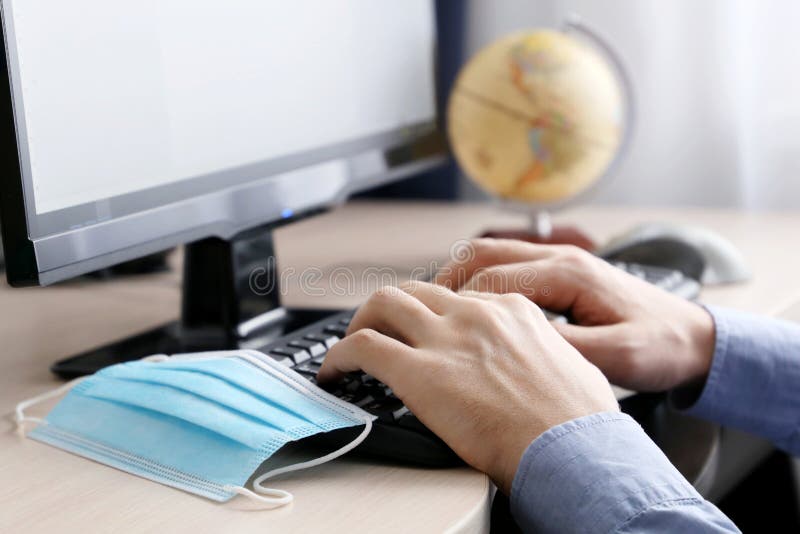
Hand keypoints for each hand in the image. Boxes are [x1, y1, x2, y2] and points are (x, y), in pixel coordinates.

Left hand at [317, 282, 617, 493]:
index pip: (457, 297)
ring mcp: (445, 339)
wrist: (573, 452)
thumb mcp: (574, 366)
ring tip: (352, 346)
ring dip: (361, 321)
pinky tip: (334, 371)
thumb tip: (538, 362)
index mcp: (513, 310)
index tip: (423, 331)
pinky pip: (362, 348)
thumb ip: (546, 352)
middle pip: (415, 291)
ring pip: (383, 304)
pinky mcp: (419, 371)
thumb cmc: (580, 423)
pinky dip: (339, 355)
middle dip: (392, 309)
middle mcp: (475, 315)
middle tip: (380, 330)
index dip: (433, 314)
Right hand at [434, 239, 715, 391]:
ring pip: (492, 255)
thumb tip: (513, 345)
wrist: (696, 337)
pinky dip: (478, 281)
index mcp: (571, 272)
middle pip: (485, 253)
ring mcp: (560, 262)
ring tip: (435, 306)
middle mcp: (561, 258)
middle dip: (446, 280)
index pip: (496, 276)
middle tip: (420, 310)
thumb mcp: (619, 356)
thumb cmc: (663, 345)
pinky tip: (470, 308)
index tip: (438, 328)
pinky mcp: (561, 274)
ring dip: (459, 276)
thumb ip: (566, 348)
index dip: (460, 303)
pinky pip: (507, 267)